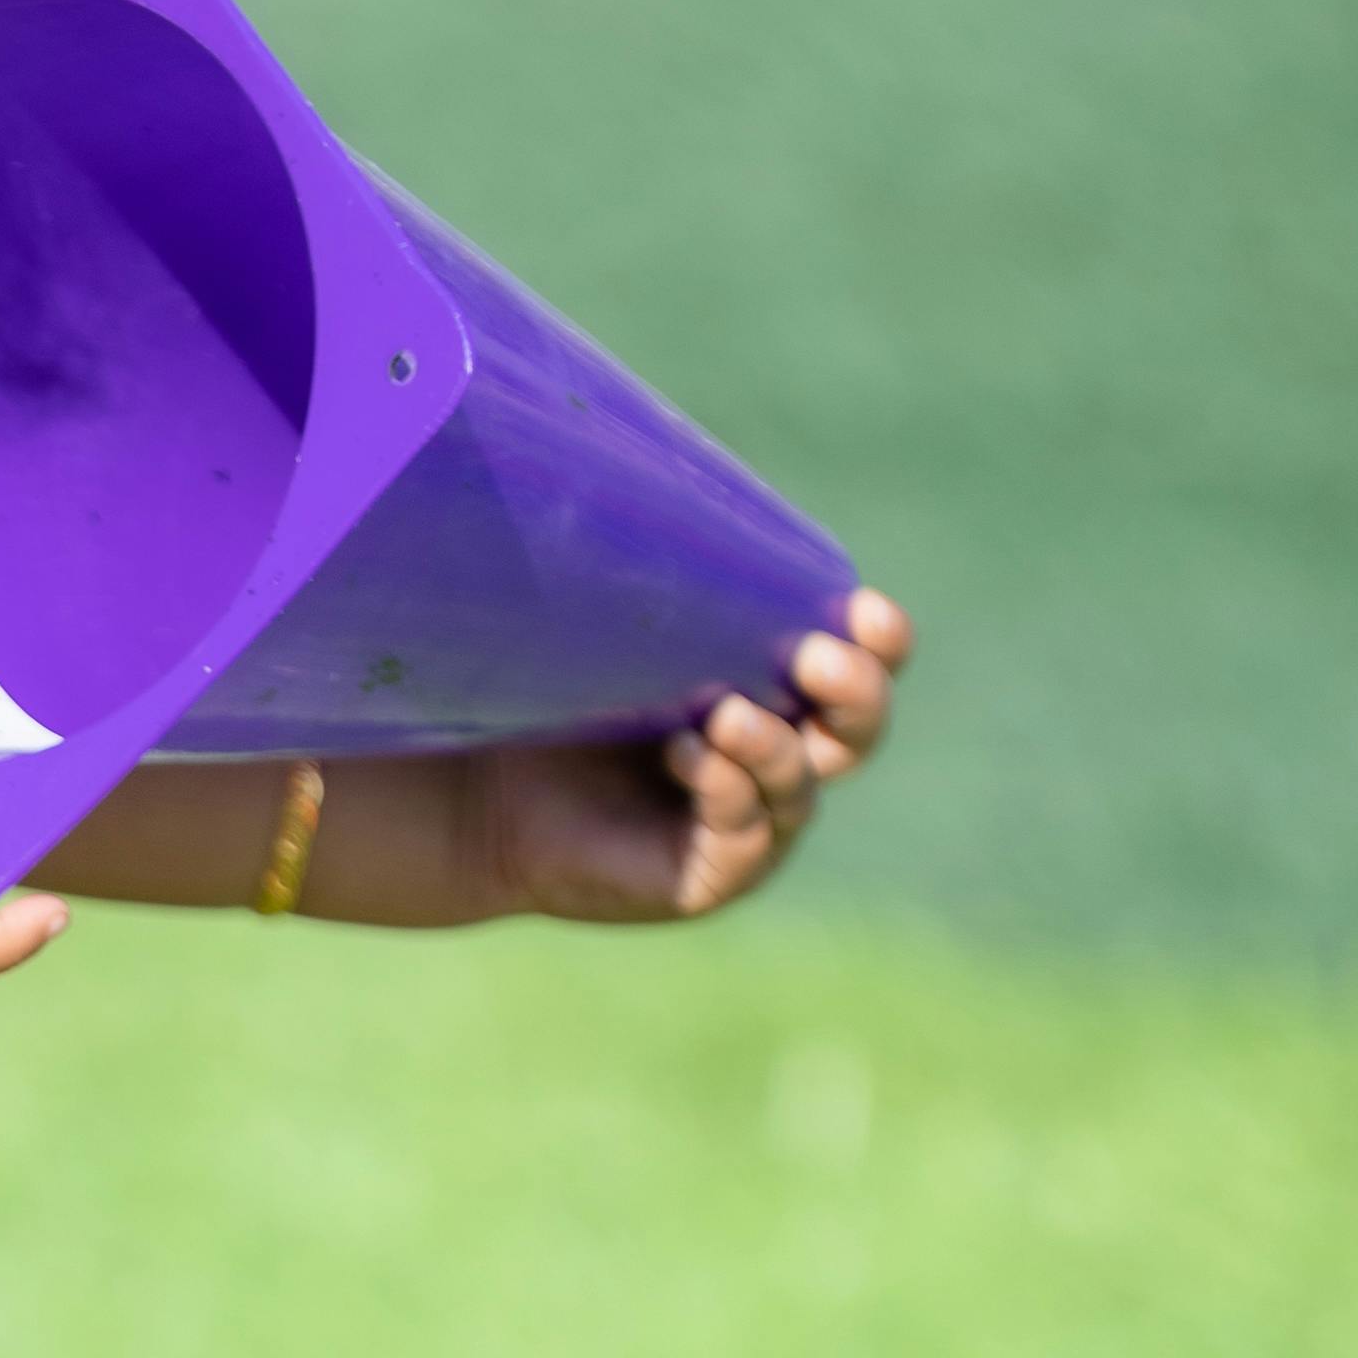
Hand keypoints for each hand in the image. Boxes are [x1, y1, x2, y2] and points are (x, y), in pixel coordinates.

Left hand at [466, 593, 910, 927]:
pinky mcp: (710, 875)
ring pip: (802, 785)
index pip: (857, 664)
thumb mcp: (613, 635)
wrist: (477, 794)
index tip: (866, 611)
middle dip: (854, 694)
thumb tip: (665, 482)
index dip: (880, 642)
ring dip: (775, 748)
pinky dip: (725, 790)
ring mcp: (749, 822)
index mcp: (771, 688)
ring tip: (728, 715)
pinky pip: (746, 837)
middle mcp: (773, 756)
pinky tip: (688, 755)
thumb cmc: (546, 697)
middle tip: (817, 660)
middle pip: (856, 731)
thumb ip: (666, 589)